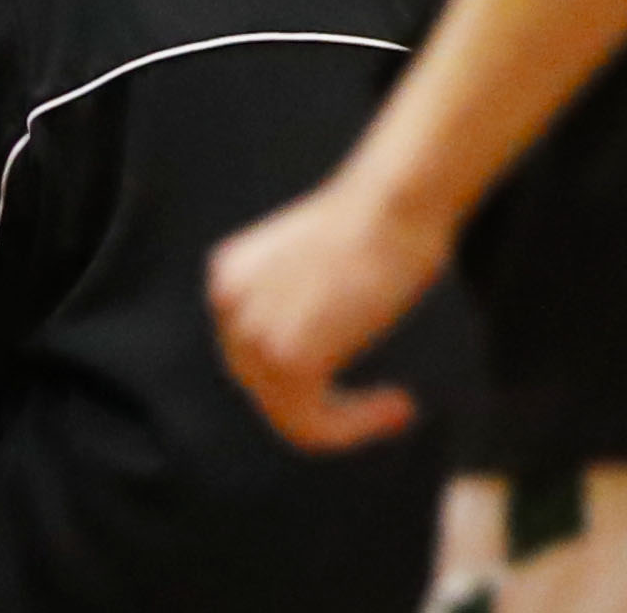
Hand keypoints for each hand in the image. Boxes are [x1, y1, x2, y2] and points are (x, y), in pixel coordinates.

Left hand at [209, 170, 450, 450]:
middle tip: (386, 402)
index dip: (314, 366)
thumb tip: (320, 347)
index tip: (361, 371)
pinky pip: (312, 424)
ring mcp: (252, 336)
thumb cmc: (388, 217)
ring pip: (288, 411)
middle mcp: (227, 307)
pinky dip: (357, 427)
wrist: (398, 199)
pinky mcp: (287, 361)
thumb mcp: (322, 261)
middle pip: (266, 383)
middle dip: (326, 397)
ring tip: (397, 410)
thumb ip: (302, 301)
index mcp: (229, 276)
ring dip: (347, 422)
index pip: (257, 347)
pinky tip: (398, 408)